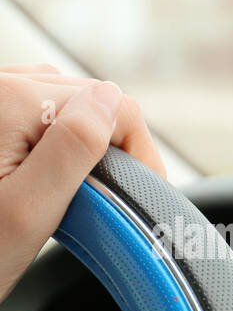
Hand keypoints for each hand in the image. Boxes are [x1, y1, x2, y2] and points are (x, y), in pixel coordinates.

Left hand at [0, 64, 164, 300]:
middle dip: (107, 149)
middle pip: (85, 100)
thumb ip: (73, 148)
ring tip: (71, 196)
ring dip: (78, 144)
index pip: (112, 105)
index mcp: (8, 101)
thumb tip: (111, 102)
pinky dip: (49, 141)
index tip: (142, 200)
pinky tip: (41, 179)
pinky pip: (28, 112)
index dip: (139, 153)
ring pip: (59, 103)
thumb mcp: (27, 211)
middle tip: (105, 207)